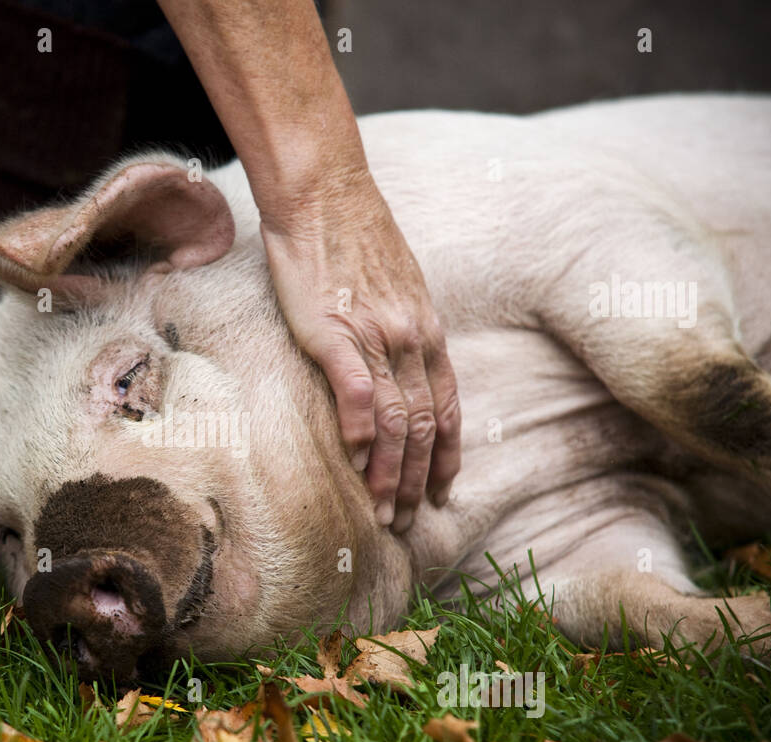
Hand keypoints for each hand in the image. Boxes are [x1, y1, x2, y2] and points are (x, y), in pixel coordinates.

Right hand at [260, 169, 460, 531]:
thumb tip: (394, 364)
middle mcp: (413, 338)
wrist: (322, 192)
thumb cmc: (349, 235)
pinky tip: (357, 460)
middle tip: (405, 520)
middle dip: (417, 480)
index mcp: (427, 330)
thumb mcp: (393, 285)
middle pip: (426, 425)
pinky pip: (359, 392)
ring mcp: (378, 336)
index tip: (441, 492)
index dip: (447, 455)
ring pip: (398, 420)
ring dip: (391, 473)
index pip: (448, 406)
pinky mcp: (336, 331)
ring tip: (382, 510)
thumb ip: (399, 329)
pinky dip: (362, 432)